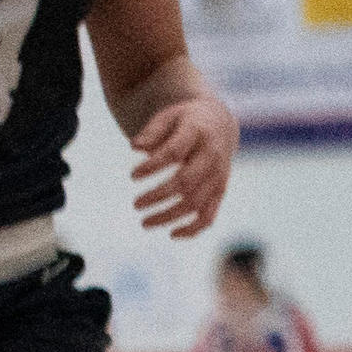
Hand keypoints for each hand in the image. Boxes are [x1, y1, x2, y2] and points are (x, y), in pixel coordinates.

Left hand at [129, 96, 233, 239]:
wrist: (218, 124)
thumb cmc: (184, 121)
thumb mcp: (168, 117)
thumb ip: (152, 131)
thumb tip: (134, 147)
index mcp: (198, 134)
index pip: (174, 152)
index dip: (153, 166)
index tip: (132, 175)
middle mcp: (212, 157)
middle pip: (186, 182)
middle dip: (159, 195)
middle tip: (135, 205)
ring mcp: (218, 176)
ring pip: (197, 203)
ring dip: (170, 215)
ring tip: (144, 222)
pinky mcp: (220, 191)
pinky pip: (210, 214)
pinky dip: (194, 228)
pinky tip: (172, 234)